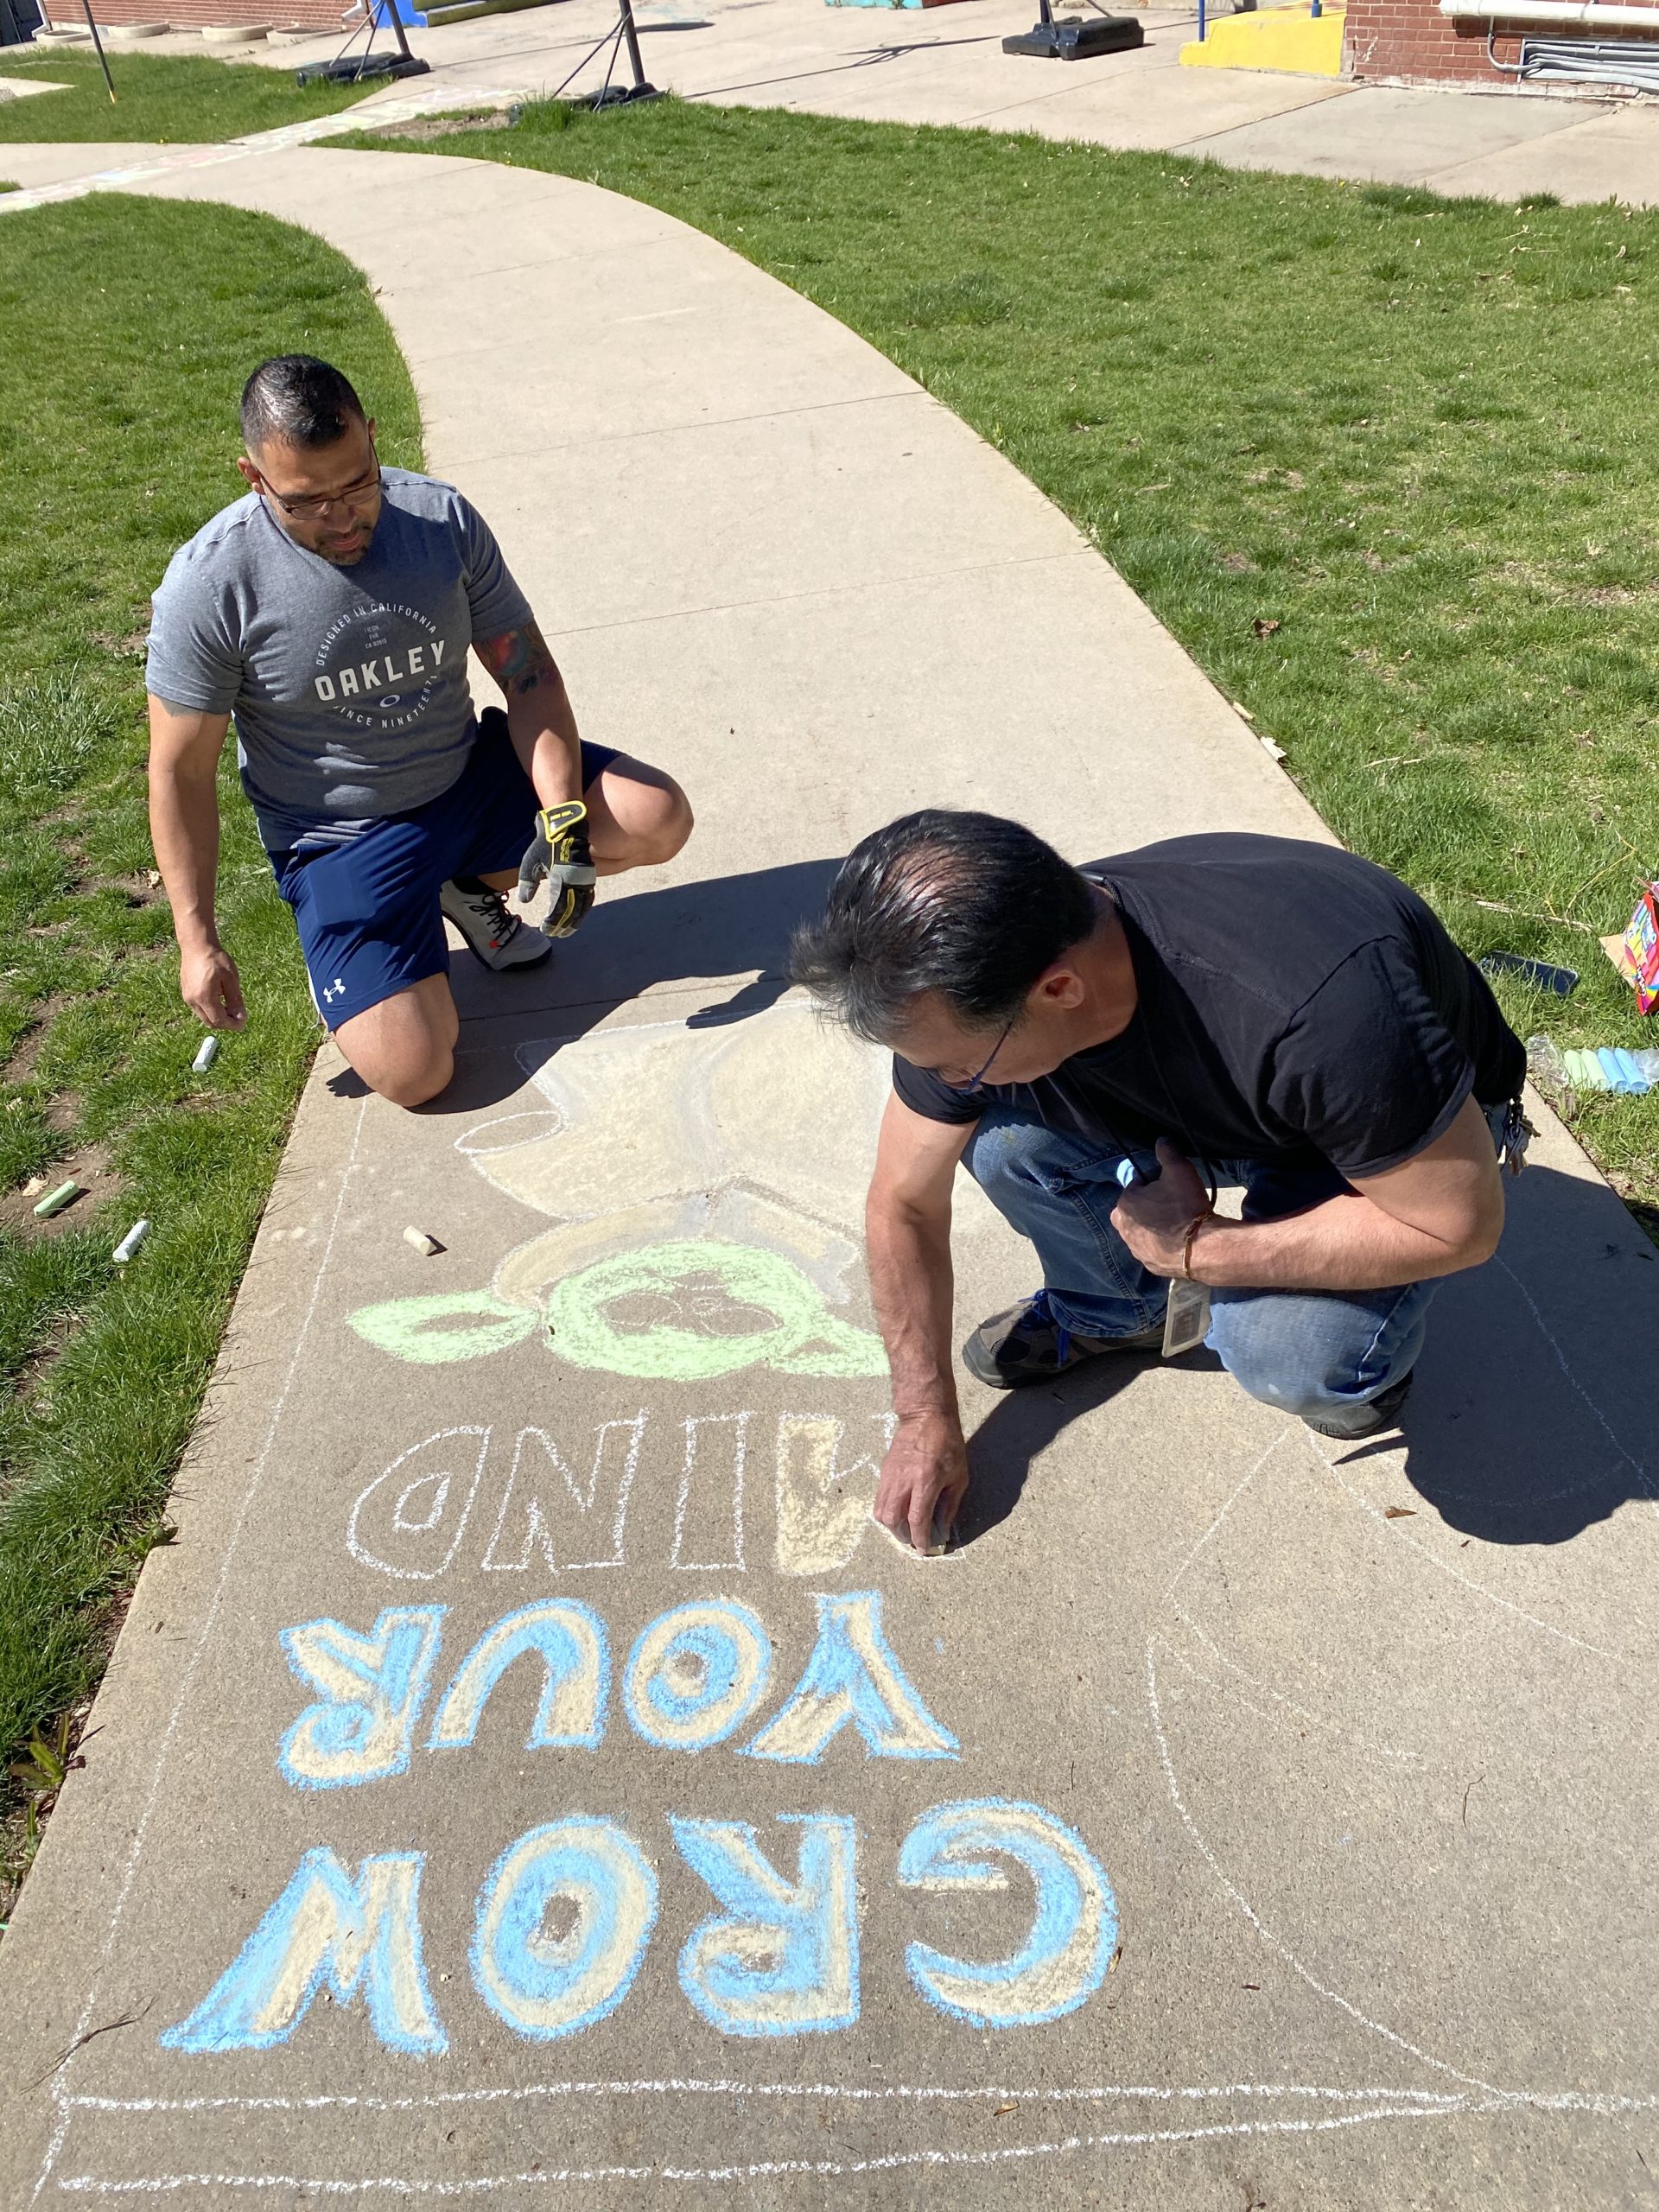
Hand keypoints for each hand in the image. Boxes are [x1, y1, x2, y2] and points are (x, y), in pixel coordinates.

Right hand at [180, 942, 245, 1029]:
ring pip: (204, 1017)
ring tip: (231, 1007)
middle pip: (210, 1022)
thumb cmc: (215, 959)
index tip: (243, 1023)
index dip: (232, 1025)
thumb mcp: (231, 979)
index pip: (218, 1020)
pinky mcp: (186, 994)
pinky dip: (211, 1010)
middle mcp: (192, 1000)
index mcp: (204, 997)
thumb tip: (241, 1017)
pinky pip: (199, 1009)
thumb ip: (235, 1000)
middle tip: (239, 1017)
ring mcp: (187, 997)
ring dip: (218, 1017)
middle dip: (226, 1023)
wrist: (197, 946)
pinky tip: (221, 1000)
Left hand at [516, 801, 596, 939]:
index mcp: (561, 881)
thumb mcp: (531, 863)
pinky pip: (588, 898)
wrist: (566, 827)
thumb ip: (527, 884)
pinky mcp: (588, 876)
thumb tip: (525, 901)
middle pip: (572, 911)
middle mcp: (576, 883)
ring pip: (583, 907)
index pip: (558, 909)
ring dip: (576, 920)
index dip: (553, 922)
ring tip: (569, 930)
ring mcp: (584, 880)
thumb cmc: (545, 844)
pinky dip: (584, 909)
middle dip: (563, 924)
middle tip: (556, 934)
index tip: (546, 929)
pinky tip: (580, 914)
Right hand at [873, 1409, 969, 1554]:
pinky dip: (886, 1512)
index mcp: (926, 1481)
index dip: (920, 1539)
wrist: (924, 1417)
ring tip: (905, 1528)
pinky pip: (878, 1500)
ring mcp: (890, 1476)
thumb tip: (944, 1529)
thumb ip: (950, 1505)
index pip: (917, 1519)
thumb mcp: (959, 1475)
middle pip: (892, 1520)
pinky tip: (898, 1512)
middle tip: (915, 1539)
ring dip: (892, 1526)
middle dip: (903, 1536)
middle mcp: (904, 1481)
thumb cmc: (948, 1444)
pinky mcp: (883, 1472)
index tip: (924, 1550)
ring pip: (880, 1512)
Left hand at [1113, 1139, 1210, 1275]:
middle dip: (1153, 1204)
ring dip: (1157, 1225)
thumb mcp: (1179, 1170)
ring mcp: (1136, 1250)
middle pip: (1139, 1209)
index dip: (1156, 1181)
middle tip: (1176, 1203)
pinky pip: (1154, 1249)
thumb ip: (1167, 1152)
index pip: (1138, 1184)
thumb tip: (1161, 1141)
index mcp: (1124, 1204)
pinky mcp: (1150, 1266)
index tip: (1172, 1184)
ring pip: (1145, 1231)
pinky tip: (1180, 1241)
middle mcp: (1123, 1229)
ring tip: (1180, 1222)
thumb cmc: (1185, 1207)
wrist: (1201, 1248)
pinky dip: (1163, 1244)